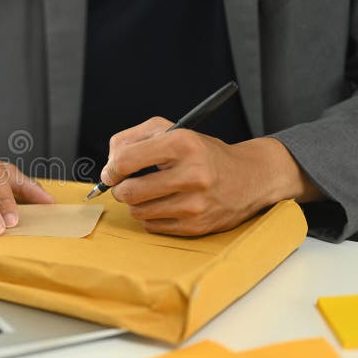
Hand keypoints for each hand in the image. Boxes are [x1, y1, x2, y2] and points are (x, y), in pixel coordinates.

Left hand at [100, 117, 322, 235]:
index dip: (111, 169)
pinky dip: (151, 216)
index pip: (125, 160)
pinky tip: (165, 204)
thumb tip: (107, 170)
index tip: (112, 172)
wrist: (249, 177)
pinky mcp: (197, 226)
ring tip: (150, 192)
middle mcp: (192, 174)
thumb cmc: (202, 153)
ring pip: (138, 211)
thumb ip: (131, 140)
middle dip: (121, 189)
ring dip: (136, 203)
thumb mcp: (170, 131)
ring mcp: (196, 203)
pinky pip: (152, 226)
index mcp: (183, 143)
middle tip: (127, 184)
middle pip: (128, 192)